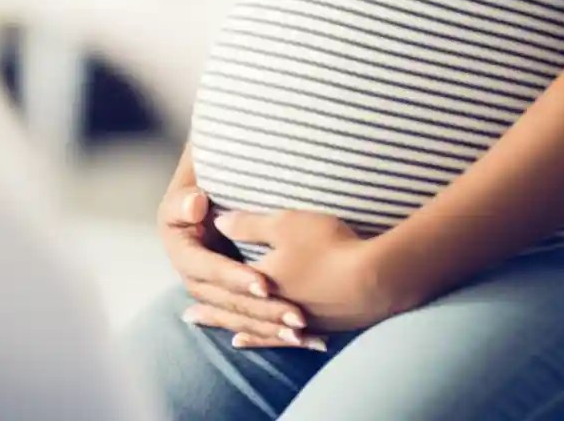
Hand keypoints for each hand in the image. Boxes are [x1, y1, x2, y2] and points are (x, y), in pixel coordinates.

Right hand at [156, 162, 317, 348]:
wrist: (207, 194)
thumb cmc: (202, 185)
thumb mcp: (191, 190)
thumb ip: (188, 201)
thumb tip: (196, 204)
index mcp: (181, 249)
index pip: (206, 269)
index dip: (233, 278)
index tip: (263, 285)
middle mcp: (192, 275)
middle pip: (224, 301)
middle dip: (259, 310)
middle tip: (294, 316)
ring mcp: (210, 289)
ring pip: (236, 316)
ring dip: (267, 326)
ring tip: (299, 331)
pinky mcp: (229, 296)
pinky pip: (248, 320)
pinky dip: (270, 330)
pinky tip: (297, 339)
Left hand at [208, 210, 402, 347]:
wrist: (377, 278)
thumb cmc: (329, 246)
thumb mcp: (286, 224)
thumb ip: (249, 224)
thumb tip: (217, 222)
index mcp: (259, 281)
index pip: (226, 285)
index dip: (206, 287)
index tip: (186, 296)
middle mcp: (274, 307)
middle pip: (238, 311)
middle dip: (215, 313)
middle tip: (192, 317)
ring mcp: (299, 321)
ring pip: (263, 328)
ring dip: (243, 329)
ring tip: (229, 336)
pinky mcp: (323, 325)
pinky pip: (291, 337)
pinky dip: (277, 339)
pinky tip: (278, 341)